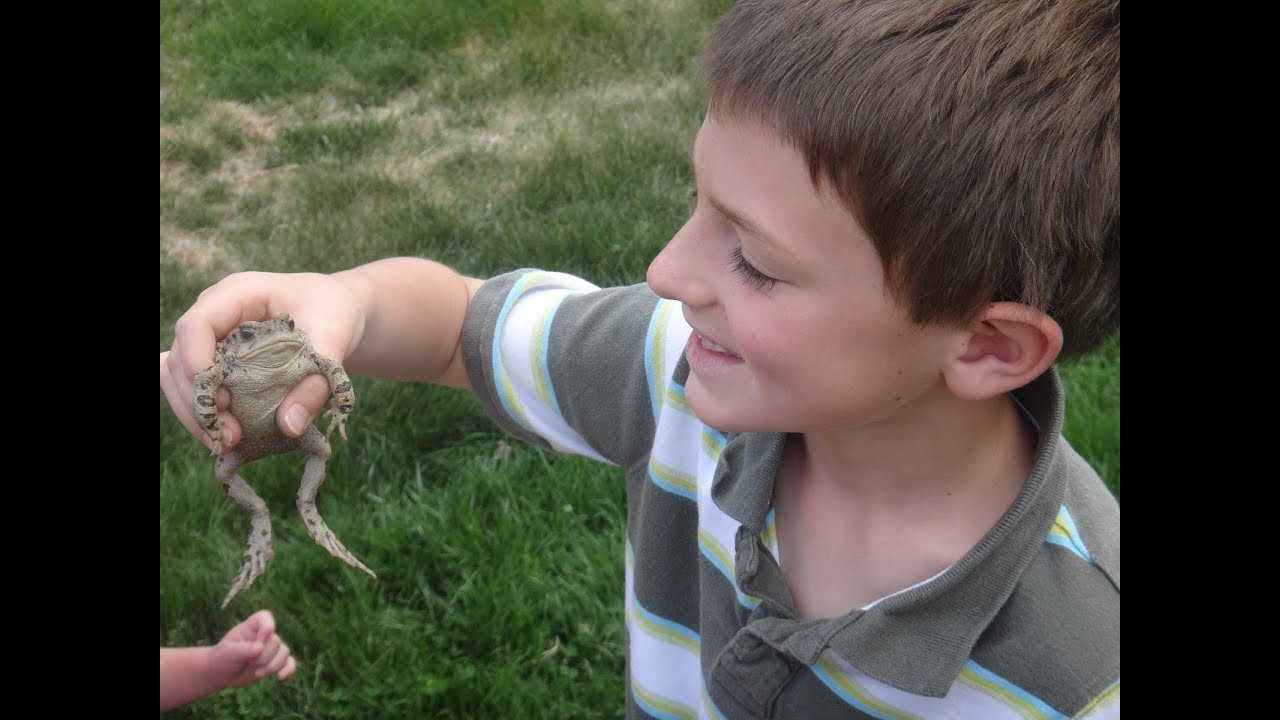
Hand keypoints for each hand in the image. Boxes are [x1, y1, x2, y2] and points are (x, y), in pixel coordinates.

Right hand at [160, 271, 362, 452]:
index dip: (196, 362)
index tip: (220, 401)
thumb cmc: (332, 313)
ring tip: (227, 442)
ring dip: (196, 413)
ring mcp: (210, 337)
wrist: (335, 312)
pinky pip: (193, 386)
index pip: (197, 324)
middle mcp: (215, 314)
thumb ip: (316, 380)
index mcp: (238, 293)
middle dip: (198, 401)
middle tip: (229, 435)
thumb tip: (290, 426)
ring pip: (176, 376)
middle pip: (179, 357)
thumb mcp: (334, 339)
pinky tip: (221, 436)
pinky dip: (202, 412)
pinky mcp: (216, 359)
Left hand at [209, 609, 297, 686]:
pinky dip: (288, 669)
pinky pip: (290, 663)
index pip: (265, 617)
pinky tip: (280, 677)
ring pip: (285, 652)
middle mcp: (263, 636)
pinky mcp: (275, 662)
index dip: (267, 628)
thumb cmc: (221, 659)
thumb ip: (243, 649)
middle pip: (276, 641)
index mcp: (251, 627)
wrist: (220, 674)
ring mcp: (271, 649)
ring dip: (273, 666)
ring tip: (257, 674)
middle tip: (250, 664)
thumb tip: (261, 647)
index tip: (259, 643)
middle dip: (265, 656)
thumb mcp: (227, 653)